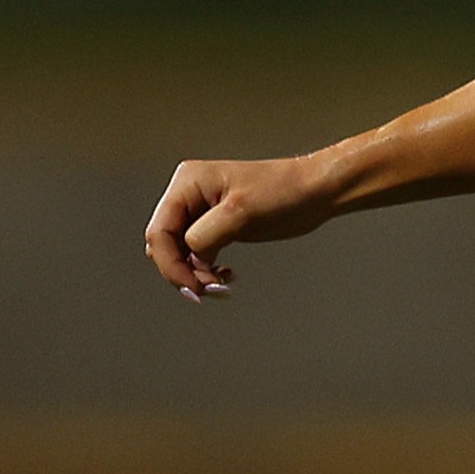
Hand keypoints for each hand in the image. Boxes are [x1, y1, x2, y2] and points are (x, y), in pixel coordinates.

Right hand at [141, 153, 341, 297]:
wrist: (314, 192)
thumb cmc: (283, 192)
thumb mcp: (241, 214)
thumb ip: (206, 236)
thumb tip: (191, 259)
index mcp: (188, 183)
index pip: (160, 232)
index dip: (170, 264)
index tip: (195, 288)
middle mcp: (189, 195)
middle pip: (164, 244)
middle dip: (182, 271)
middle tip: (210, 290)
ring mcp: (201, 211)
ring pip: (179, 253)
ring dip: (195, 274)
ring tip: (223, 285)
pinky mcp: (215, 225)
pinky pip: (196, 254)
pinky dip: (206, 270)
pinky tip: (227, 275)